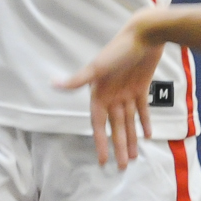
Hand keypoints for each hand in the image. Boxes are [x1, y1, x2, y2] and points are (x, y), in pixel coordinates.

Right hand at [56, 15, 165, 169]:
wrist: (144, 34)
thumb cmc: (119, 49)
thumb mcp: (97, 66)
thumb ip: (77, 79)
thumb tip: (53, 83)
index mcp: (99, 93)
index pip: (98, 124)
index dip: (100, 142)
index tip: (103, 161)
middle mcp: (112, 95)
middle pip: (115, 127)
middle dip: (119, 145)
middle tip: (123, 166)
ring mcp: (127, 92)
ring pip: (129, 121)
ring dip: (132, 138)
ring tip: (134, 157)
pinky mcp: (141, 87)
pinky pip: (142, 109)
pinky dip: (145, 121)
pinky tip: (147, 135)